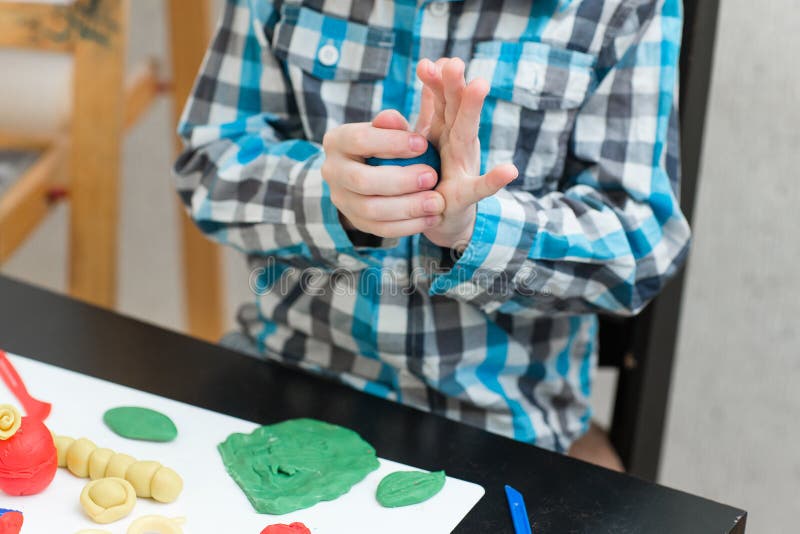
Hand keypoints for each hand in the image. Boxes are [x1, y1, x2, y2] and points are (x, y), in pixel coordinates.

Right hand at [321, 110, 444, 237]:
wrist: (373, 171)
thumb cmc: (385, 144)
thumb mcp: (388, 129)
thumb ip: (391, 124)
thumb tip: (391, 118)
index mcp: (337, 141)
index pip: (359, 140)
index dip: (392, 143)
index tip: (423, 144)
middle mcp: (333, 172)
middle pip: (362, 181)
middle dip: (400, 181)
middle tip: (432, 177)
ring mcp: (342, 200)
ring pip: (372, 210)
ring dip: (408, 207)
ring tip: (436, 202)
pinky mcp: (357, 221)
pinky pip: (382, 229)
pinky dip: (409, 226)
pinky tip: (431, 218)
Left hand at [416, 58, 517, 250]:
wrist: (443, 218)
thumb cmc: (434, 173)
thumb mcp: (426, 139)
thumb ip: (427, 108)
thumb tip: (426, 67)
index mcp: (444, 129)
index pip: (440, 100)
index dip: (434, 82)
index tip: (426, 64)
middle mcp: (457, 142)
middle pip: (455, 109)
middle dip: (455, 85)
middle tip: (454, 62)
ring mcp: (465, 166)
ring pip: (467, 135)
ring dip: (473, 110)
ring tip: (479, 85)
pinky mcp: (466, 195)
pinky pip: (481, 187)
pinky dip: (495, 179)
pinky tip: (510, 171)